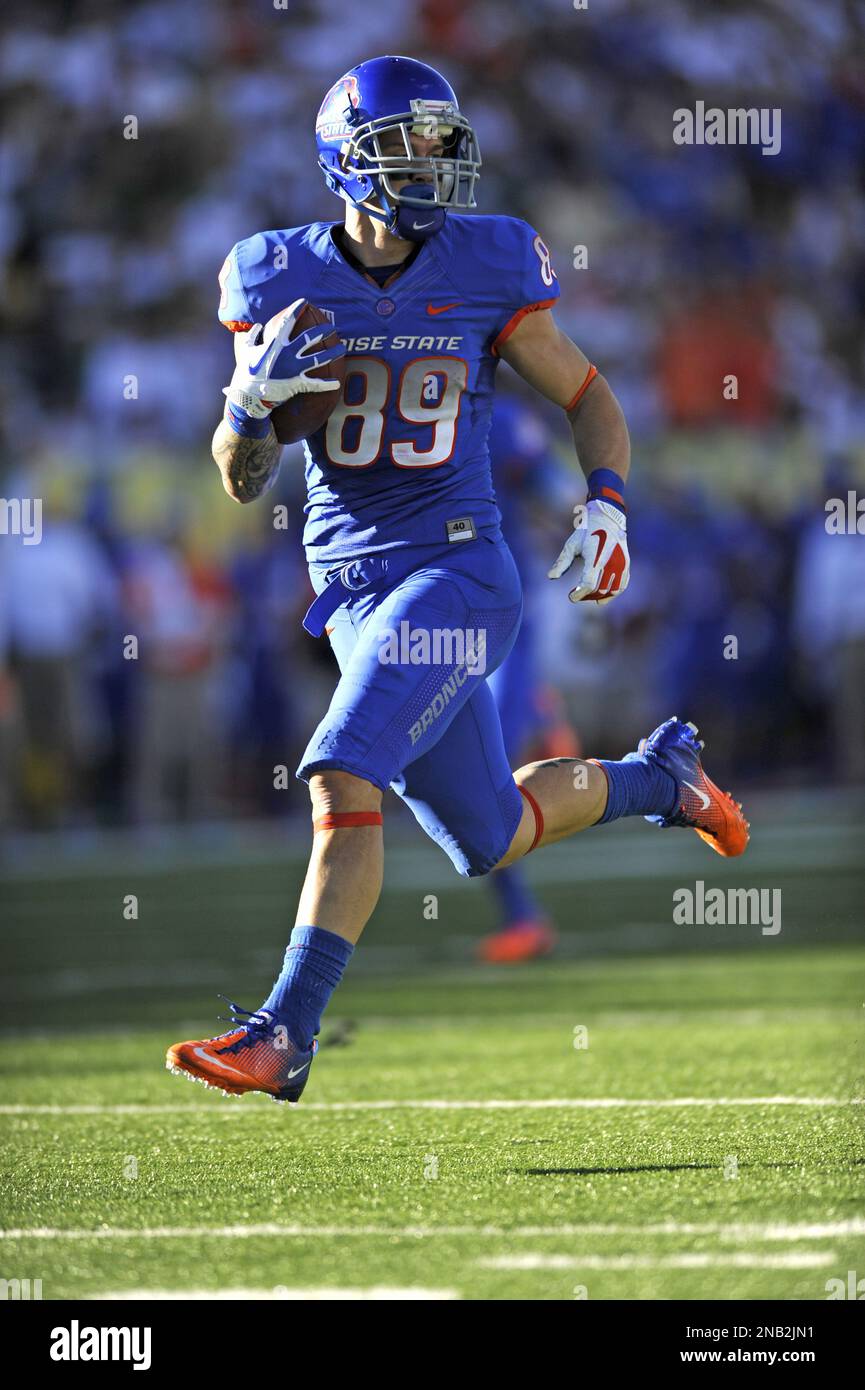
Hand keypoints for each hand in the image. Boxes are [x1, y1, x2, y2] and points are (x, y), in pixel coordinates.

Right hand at [223, 299, 343, 418]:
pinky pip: (316, 384)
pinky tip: (337, 383)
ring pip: (319, 358)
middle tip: (331, 328)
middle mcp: (288, 353)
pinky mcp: (297, 383)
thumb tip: (257, 326)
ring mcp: (294, 368)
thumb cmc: (245, 372)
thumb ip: (253, 336)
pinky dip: (327, 384)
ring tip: (342, 349)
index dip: (297, 309)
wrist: (248, 395)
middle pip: (310, 337)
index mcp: (275, 343)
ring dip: (332, 353)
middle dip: (322, 331)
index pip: (288, 321)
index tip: (305, 302)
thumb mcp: (246, 350)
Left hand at [548, 498, 629, 603]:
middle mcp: (611, 561)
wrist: (607, 518)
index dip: (579, 594)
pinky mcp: (626, 564)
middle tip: (575, 594)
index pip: (589, 584)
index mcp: (596, 556)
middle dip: (586, 596)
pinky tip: (601, 597)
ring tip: (587, 595)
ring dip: (599, 597)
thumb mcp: (571, 545)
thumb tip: (550, 577)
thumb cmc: (586, 532)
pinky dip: (612, 593)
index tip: (570, 597)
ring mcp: (621, 563)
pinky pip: (621, 585)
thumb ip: (562, 562)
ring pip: (612, 590)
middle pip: (599, 589)